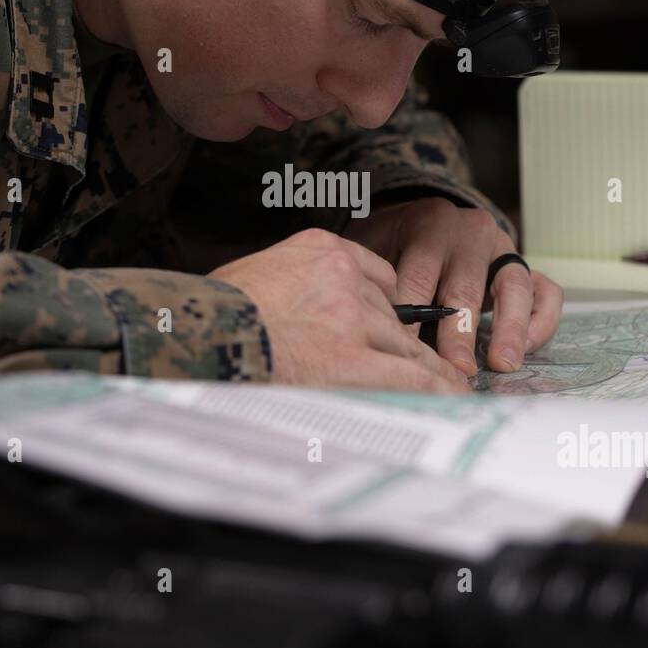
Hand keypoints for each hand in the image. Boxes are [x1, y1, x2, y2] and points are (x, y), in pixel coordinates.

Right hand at [209, 227, 471, 394]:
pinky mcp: (354, 360)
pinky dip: (437, 388)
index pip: (375, 276)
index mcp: (319, 249)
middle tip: (423, 369)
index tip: (389, 328)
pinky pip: (412, 375)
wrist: (196, 336)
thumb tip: (293, 315)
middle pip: (393, 317)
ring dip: (425, 371)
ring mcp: (353, 318)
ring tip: (449, 390)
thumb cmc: (208, 315)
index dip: (382, 309)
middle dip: (401, 347)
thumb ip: (289, 285)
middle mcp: (344, 278)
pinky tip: (452, 398)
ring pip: (407, 347)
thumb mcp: (252, 275)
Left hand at [342, 197, 562, 376]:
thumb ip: (375, 285)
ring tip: (501, 365)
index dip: (411, 317)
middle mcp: (470, 231)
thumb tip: (371, 336)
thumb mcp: (374, 250)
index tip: (405, 353)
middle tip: (454, 370)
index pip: (419, 275)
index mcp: (429, 224)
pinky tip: (524, 350)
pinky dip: (540, 321)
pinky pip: (545, 291)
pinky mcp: (522, 266)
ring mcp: (502, 247)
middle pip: (465, 287)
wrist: (419, 219)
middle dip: (458, 334)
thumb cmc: (391, 245)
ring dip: (508, 329)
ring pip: (513, 287)